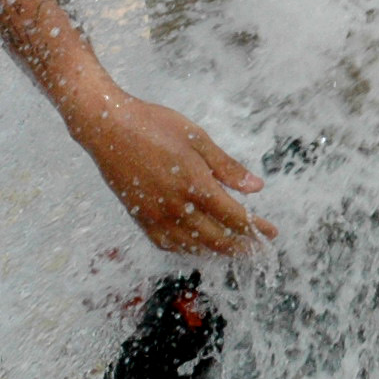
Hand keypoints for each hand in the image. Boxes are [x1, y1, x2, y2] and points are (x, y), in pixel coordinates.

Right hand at [70, 95, 276, 255]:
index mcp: (195, 186)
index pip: (235, 218)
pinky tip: (197, 246)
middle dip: (242, 248)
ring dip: (217, 252)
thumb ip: (227, 167)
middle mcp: (176, 207)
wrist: (107, 127)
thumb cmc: (154, 126)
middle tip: (258, 251)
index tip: (271, 234)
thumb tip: (256, 188)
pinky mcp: (139, 218)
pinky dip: (187, 249)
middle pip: (217, 239)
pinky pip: (167, 244)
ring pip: (193, 246)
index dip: (256, 229)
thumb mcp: (198, 139)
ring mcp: (155, 216)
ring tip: (234, 251)